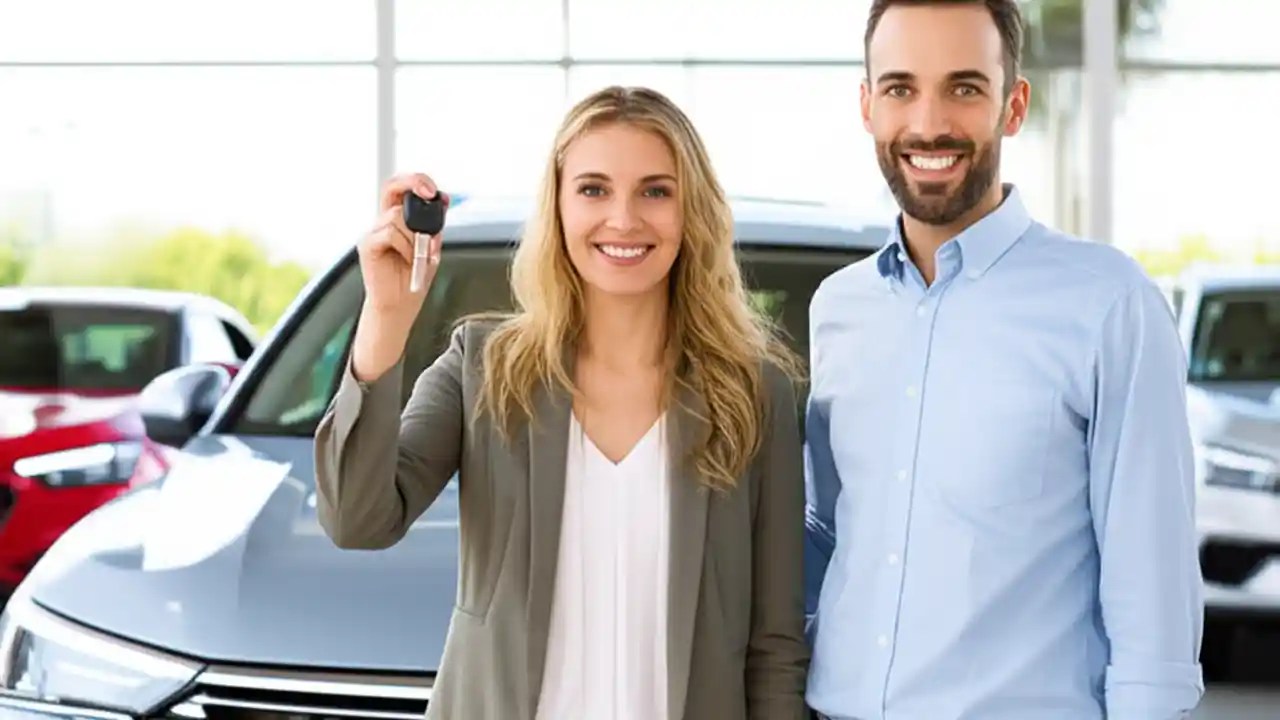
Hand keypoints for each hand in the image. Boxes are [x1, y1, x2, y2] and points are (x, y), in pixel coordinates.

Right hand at [357, 173, 448, 320]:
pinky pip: (390, 233)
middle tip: (431, 194)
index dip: (418, 181)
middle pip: (392, 186)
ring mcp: (373, 232)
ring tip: (418, 256)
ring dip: (416, 236)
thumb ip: (434, 227)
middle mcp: (383, 222)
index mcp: (398, 220)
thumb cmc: (413, 279)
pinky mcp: (367, 245)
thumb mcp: (431, 248)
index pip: (402, 188)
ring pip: (398, 216)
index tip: (437, 192)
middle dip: (414, 182)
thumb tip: (442, 203)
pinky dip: (406, 246)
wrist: (399, 306)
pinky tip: (409, 260)